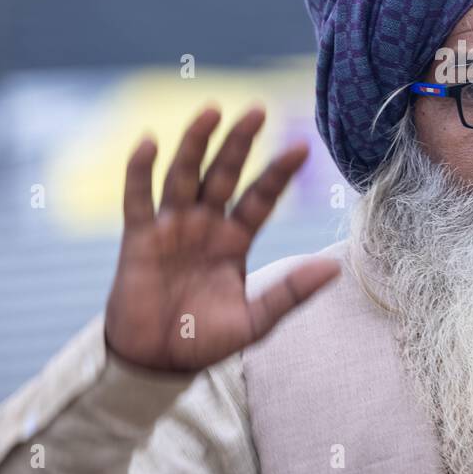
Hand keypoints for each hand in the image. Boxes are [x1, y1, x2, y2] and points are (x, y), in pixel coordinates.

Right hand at [105, 105, 338, 371]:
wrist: (155, 363)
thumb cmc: (206, 340)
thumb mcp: (255, 321)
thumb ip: (290, 292)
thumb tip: (334, 267)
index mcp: (236, 241)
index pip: (261, 198)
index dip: (278, 174)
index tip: (302, 147)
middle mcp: (205, 225)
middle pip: (224, 175)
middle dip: (239, 143)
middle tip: (257, 110)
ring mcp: (172, 227)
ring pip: (185, 175)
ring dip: (196, 143)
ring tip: (212, 110)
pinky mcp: (138, 238)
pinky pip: (138, 198)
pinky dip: (142, 171)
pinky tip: (150, 142)